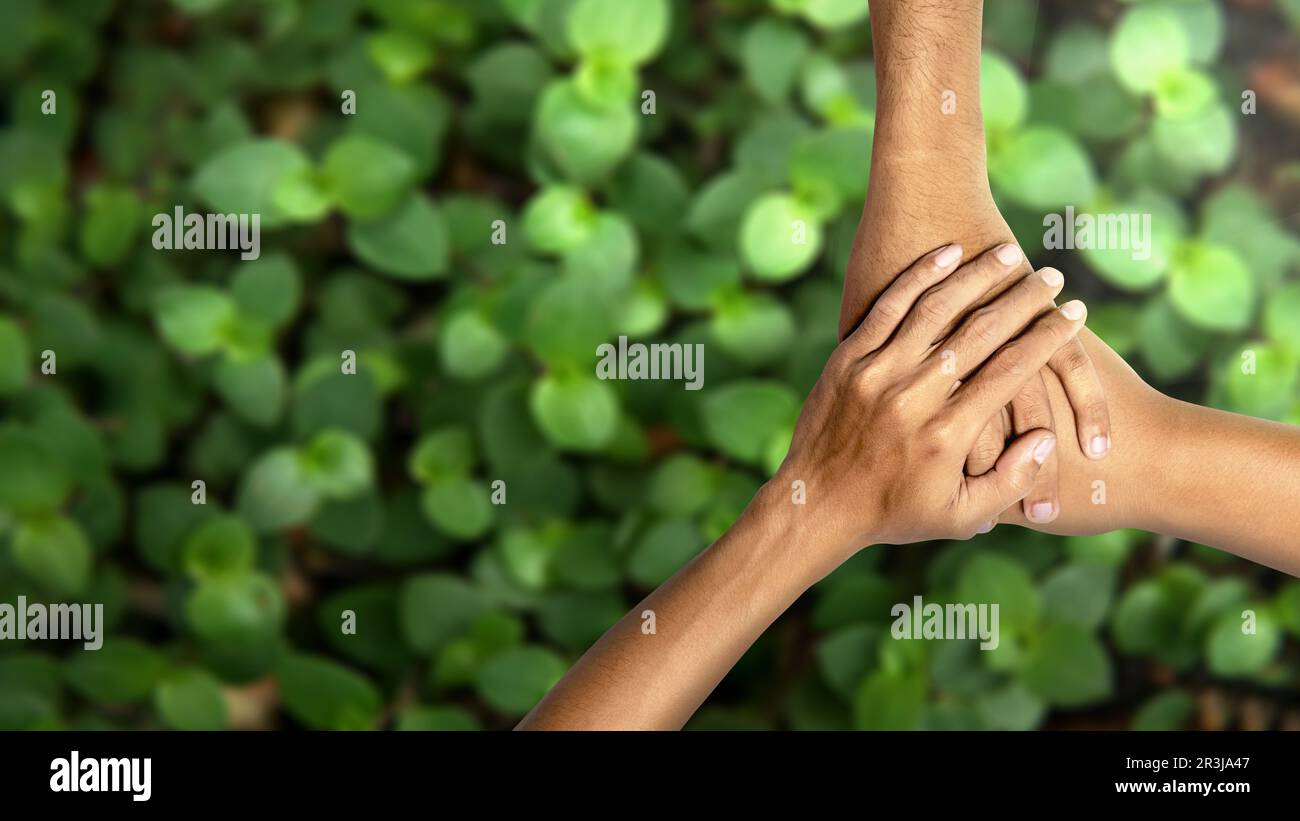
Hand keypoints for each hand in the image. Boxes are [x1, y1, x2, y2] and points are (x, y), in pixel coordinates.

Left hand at [779, 244, 1088, 554]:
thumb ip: (1010, 481)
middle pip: (979, 332)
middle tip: (1052, 275)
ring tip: (1009, 252)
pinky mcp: (847, 358)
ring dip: (976, 276)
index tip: (1076, 312)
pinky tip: (949, 254)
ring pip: (934, 310)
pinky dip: (919, 277)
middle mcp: (912, 397)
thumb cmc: (895, 514)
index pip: (1011, 371)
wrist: (816, 505)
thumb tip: (1048, 437)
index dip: (1048, 337)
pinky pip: (888, 308)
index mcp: (946, 434)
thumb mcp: (959, 518)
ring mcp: (875, 373)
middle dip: (1022, 299)